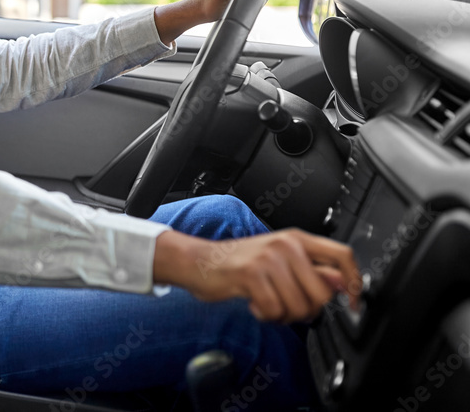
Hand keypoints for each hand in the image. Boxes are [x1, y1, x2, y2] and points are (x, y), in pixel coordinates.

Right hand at [153, 228, 360, 322]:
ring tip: (268, 303)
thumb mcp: (280, 261)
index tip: (353, 303)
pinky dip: (266, 315)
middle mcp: (286, 244)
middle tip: (287, 306)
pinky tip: (255, 304)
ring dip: (284, 315)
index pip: (342, 255)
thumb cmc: (240, 264)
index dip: (354, 282)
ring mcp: (268, 258)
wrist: (199, 262)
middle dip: (307, 310)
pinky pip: (275, 310)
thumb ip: (311, 271)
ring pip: (299, 306)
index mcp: (298, 239)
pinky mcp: (251, 273)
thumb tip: (342, 283)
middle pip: (322, 293)